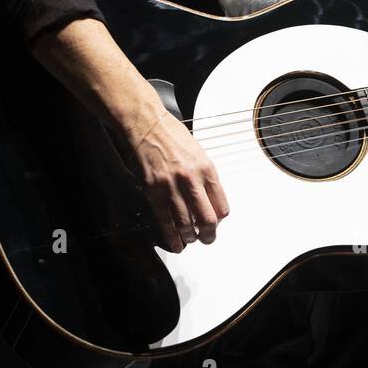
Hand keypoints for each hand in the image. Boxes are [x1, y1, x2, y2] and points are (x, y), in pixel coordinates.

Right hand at [123, 111, 229, 252]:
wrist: (146, 124)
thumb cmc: (171, 134)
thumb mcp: (198, 152)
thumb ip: (205, 175)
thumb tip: (210, 198)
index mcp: (207, 169)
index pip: (222, 205)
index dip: (220, 219)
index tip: (216, 221)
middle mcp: (191, 179)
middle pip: (207, 219)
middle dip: (209, 234)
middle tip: (207, 238)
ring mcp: (171, 186)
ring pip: (185, 223)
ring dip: (190, 237)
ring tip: (190, 240)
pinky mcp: (153, 190)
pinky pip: (164, 219)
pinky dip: (171, 235)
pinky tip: (176, 243)